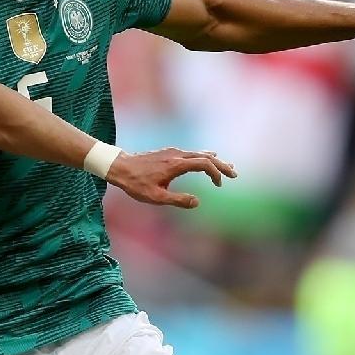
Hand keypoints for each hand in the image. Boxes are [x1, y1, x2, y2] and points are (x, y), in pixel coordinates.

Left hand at [106, 148, 236, 209]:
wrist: (120, 167)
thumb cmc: (136, 184)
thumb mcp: (156, 197)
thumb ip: (178, 200)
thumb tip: (197, 202)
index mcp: (176, 165)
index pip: (204, 164)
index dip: (215, 173)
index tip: (219, 184)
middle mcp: (177, 155)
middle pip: (205, 156)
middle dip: (221, 165)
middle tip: (234, 174)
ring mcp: (173, 152)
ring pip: (199, 154)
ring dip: (214, 161)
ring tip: (227, 167)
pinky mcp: (168, 153)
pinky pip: (191, 153)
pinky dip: (203, 158)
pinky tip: (207, 160)